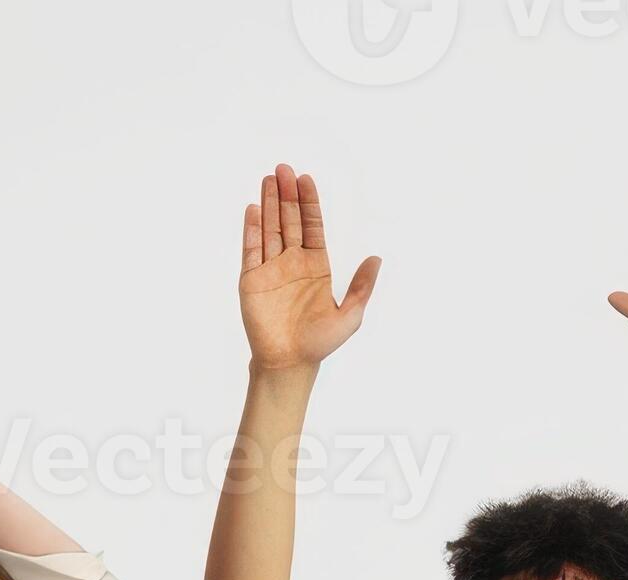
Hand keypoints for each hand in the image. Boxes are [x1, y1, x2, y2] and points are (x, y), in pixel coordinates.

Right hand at [240, 164, 379, 371]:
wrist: (291, 363)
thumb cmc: (320, 342)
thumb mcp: (351, 314)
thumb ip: (362, 286)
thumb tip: (377, 258)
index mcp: (316, 266)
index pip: (312, 226)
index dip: (309, 203)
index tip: (306, 180)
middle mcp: (292, 263)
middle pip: (288, 221)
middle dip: (287, 195)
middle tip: (284, 169)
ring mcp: (271, 270)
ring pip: (269, 229)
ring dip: (268, 204)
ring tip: (268, 179)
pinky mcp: (251, 280)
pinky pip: (251, 250)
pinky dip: (251, 229)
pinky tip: (253, 209)